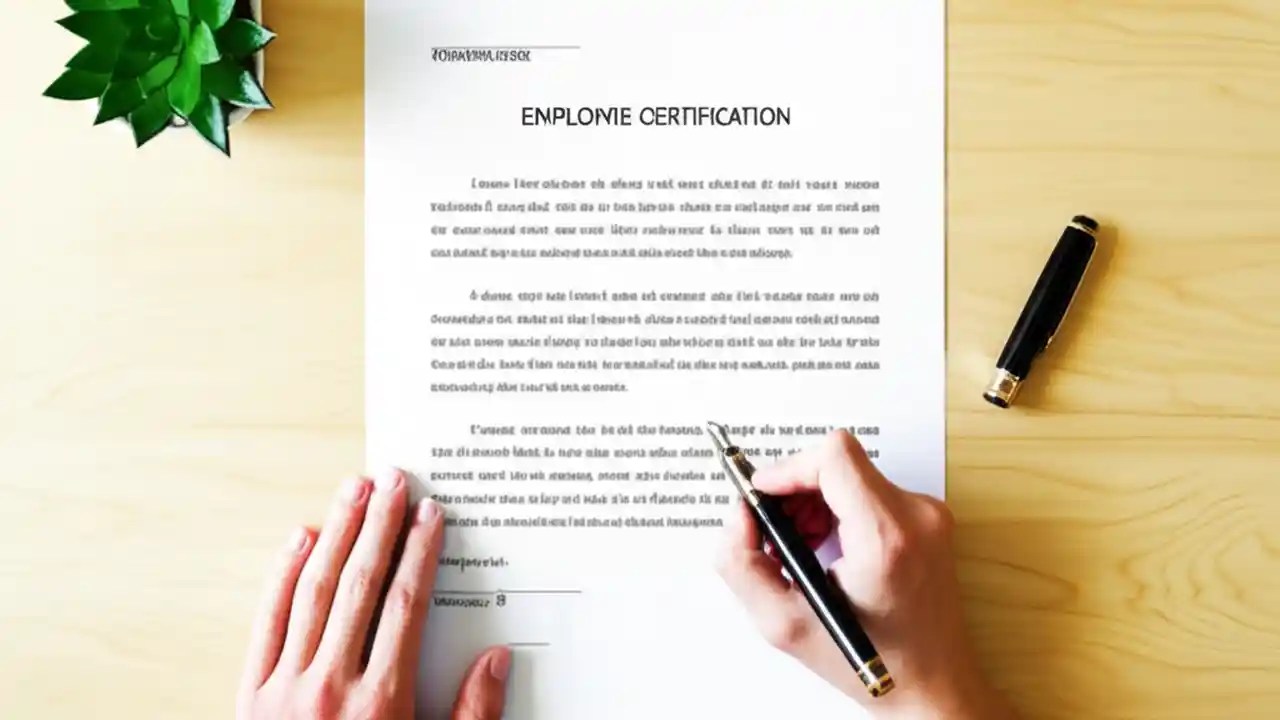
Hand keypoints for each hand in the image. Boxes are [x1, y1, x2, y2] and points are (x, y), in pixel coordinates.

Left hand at [237, 470, 509, 718]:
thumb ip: (472, 716)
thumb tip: (498, 661)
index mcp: (382, 703)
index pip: (405, 604)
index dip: (420, 552)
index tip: (430, 514)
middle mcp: (331, 686)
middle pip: (360, 584)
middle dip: (379, 525)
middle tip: (393, 479)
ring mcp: (285, 688)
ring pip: (313, 590)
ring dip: (335, 533)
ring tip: (352, 491)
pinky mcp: (251, 696)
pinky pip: (266, 622)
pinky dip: (281, 576)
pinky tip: (297, 540)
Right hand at [716, 431, 1016, 719]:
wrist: (932, 687)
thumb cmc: (873, 661)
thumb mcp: (784, 625)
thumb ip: (742, 564)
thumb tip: (739, 516)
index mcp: (885, 538)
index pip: (834, 457)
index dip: (788, 468)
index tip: (763, 494)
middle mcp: (915, 516)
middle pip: (837, 463)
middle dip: (795, 491)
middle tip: (777, 534)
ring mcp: (927, 515)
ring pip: (851, 474)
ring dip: (814, 502)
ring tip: (801, 548)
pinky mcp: (927, 519)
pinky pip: (869, 490)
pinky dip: (838, 511)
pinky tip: (827, 549)